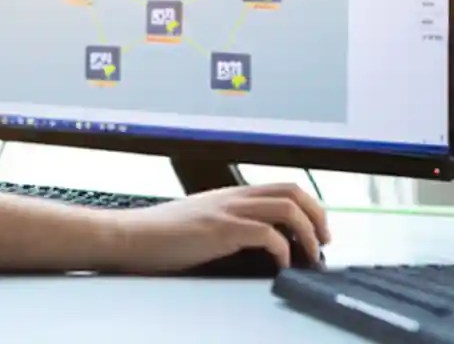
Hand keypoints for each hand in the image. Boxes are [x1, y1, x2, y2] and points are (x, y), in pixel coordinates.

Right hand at [101, 183, 328, 272]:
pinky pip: (267, 234)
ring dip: (308, 234)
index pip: (281, 188)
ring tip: (312, 255)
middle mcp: (232, 197)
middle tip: (324, 241)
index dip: (308, 206)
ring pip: (287, 208)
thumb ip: (226, 224)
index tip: (317, 230)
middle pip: (293, 191)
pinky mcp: (221, 230)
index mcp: (229, 195)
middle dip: (318, 216)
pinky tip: (280, 265)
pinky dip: (283, 250)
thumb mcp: (198, 221)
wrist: (129, 236)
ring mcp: (227, 210)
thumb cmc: (158, 236)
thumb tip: (254, 242)